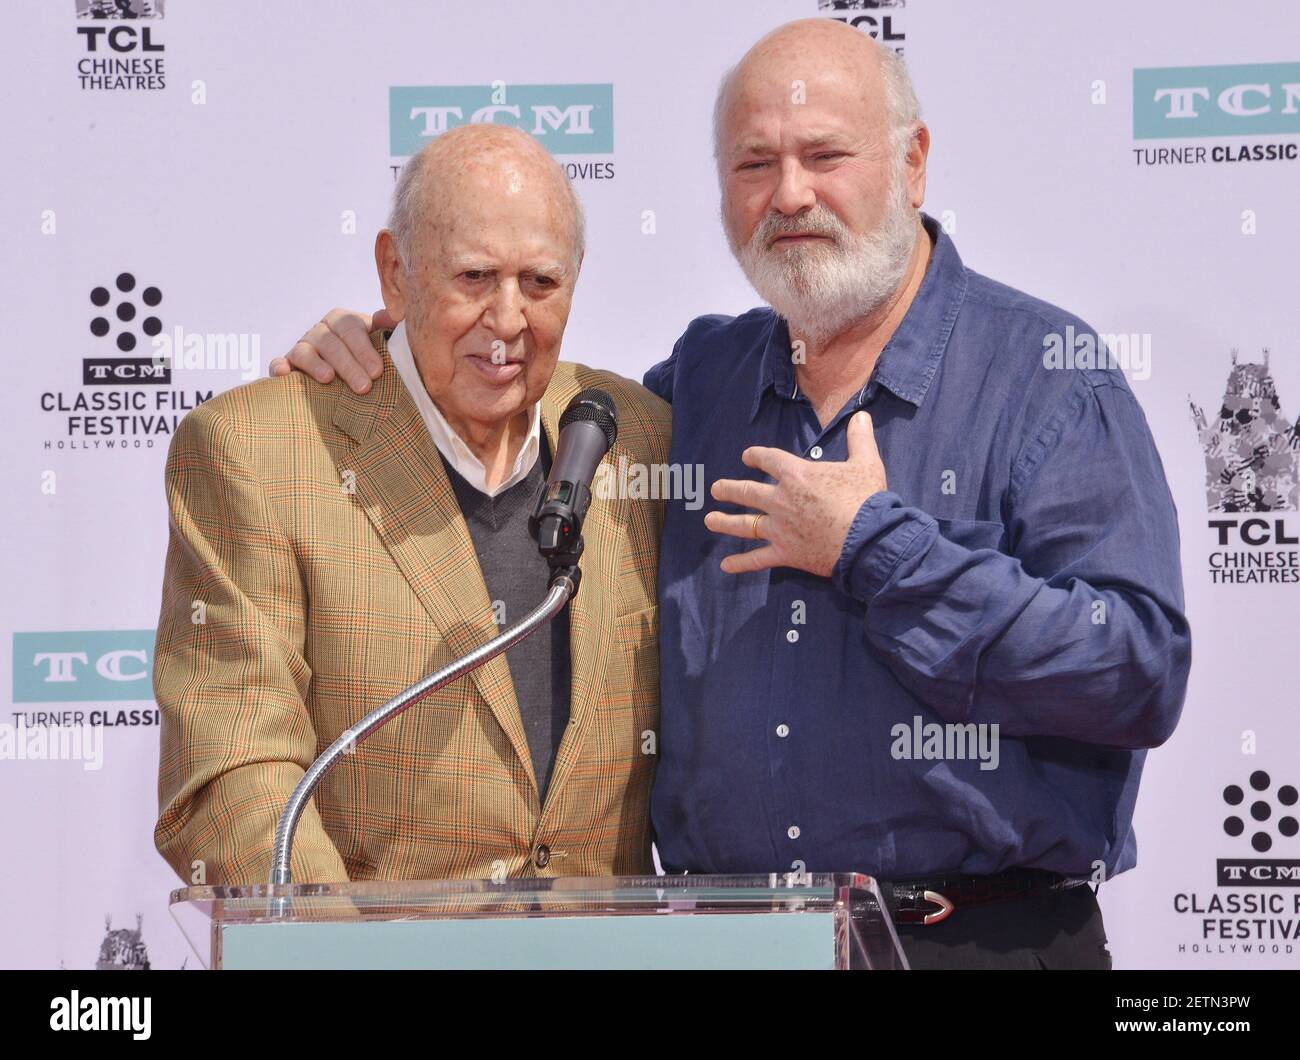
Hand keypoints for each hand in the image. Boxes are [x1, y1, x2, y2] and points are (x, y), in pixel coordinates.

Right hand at [267, 307, 398, 393]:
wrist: (351, 372)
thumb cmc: (371, 357)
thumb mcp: (383, 340)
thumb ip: (389, 329)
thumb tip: (391, 316)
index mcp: (344, 321)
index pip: (351, 328)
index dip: (364, 349)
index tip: (377, 371)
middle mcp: (321, 331)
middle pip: (330, 342)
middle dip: (348, 365)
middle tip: (364, 387)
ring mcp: (303, 347)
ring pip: (305, 352)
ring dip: (315, 365)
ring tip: (328, 379)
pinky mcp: (288, 364)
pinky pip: (279, 363)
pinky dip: (279, 367)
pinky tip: (284, 374)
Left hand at [705, 411, 887, 576]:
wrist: (867, 539)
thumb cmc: (866, 500)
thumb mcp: (866, 463)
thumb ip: (860, 439)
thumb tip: (862, 416)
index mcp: (797, 475)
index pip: (770, 459)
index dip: (756, 456)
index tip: (746, 456)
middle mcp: (781, 500)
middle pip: (748, 492)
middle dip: (730, 489)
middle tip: (716, 489)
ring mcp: (779, 528)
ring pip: (745, 524)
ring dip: (725, 522)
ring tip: (709, 520)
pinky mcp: (785, 553)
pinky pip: (757, 559)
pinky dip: (741, 563)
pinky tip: (725, 566)